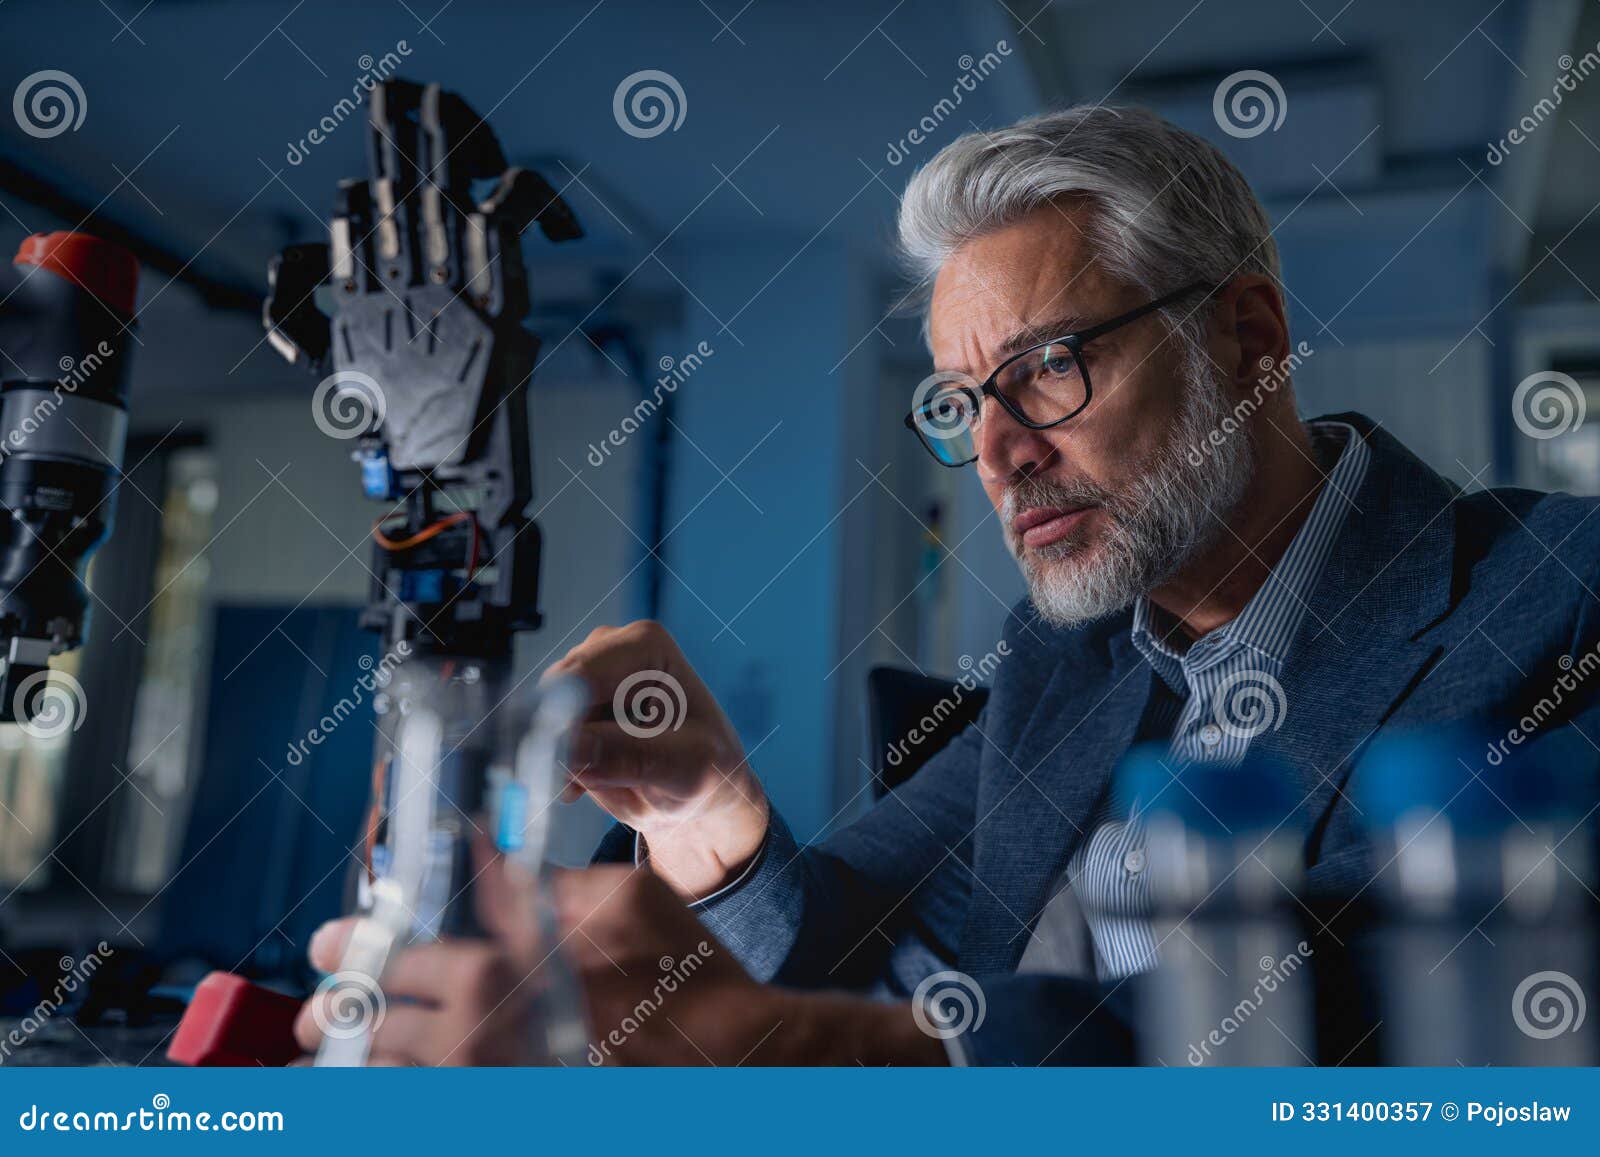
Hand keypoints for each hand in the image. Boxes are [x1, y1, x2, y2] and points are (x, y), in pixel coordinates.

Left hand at [296, 861, 946, 1065]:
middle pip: (368, 1031)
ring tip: (335, 1058)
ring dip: (351, 1067)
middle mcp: (474, 1047)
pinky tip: (387, 1089)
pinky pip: (419, 1115)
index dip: (346, 948)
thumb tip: (477, 843)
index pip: (389, 959)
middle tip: (316, 1012)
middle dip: (332, 1016)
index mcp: (496, 974)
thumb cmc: (684, 974)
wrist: (733, 1062)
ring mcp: (488, 1095)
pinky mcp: (508, 1117)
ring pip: (382, 1086)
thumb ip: (534, 878)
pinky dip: (392, 1099)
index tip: (328, 946)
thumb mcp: (619, 898)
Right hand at [547, 620, 768, 898]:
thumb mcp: (684, 769)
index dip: (564, 720)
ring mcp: (586, 678)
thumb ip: (631, 756)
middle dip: (558, 743)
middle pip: (552, 694)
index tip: (564, 764)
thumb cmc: (708, 771)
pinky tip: (580, 786)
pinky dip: (553, 764)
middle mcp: (609, 651)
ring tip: (595, 785)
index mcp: (645, 646)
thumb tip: (571, 749)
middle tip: (577, 784)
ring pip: (540, 718)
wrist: (700, 792)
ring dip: (558, 758)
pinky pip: (539, 737)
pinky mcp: (570, 708)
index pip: (582, 676)